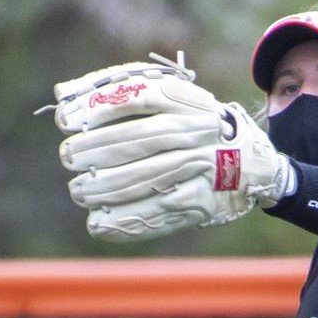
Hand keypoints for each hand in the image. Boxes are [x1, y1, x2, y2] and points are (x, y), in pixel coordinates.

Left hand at [48, 53, 292, 239]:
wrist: (254, 163)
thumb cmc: (194, 126)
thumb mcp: (171, 99)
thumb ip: (121, 93)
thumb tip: (63, 93)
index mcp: (188, 102)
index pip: (140, 98)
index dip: (100, 108)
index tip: (66, 119)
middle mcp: (197, 134)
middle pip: (142, 140)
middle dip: (98, 150)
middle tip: (69, 157)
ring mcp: (202, 171)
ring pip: (148, 178)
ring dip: (107, 188)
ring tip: (79, 190)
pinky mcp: (201, 204)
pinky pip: (159, 214)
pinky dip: (125, 222)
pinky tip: (98, 224)